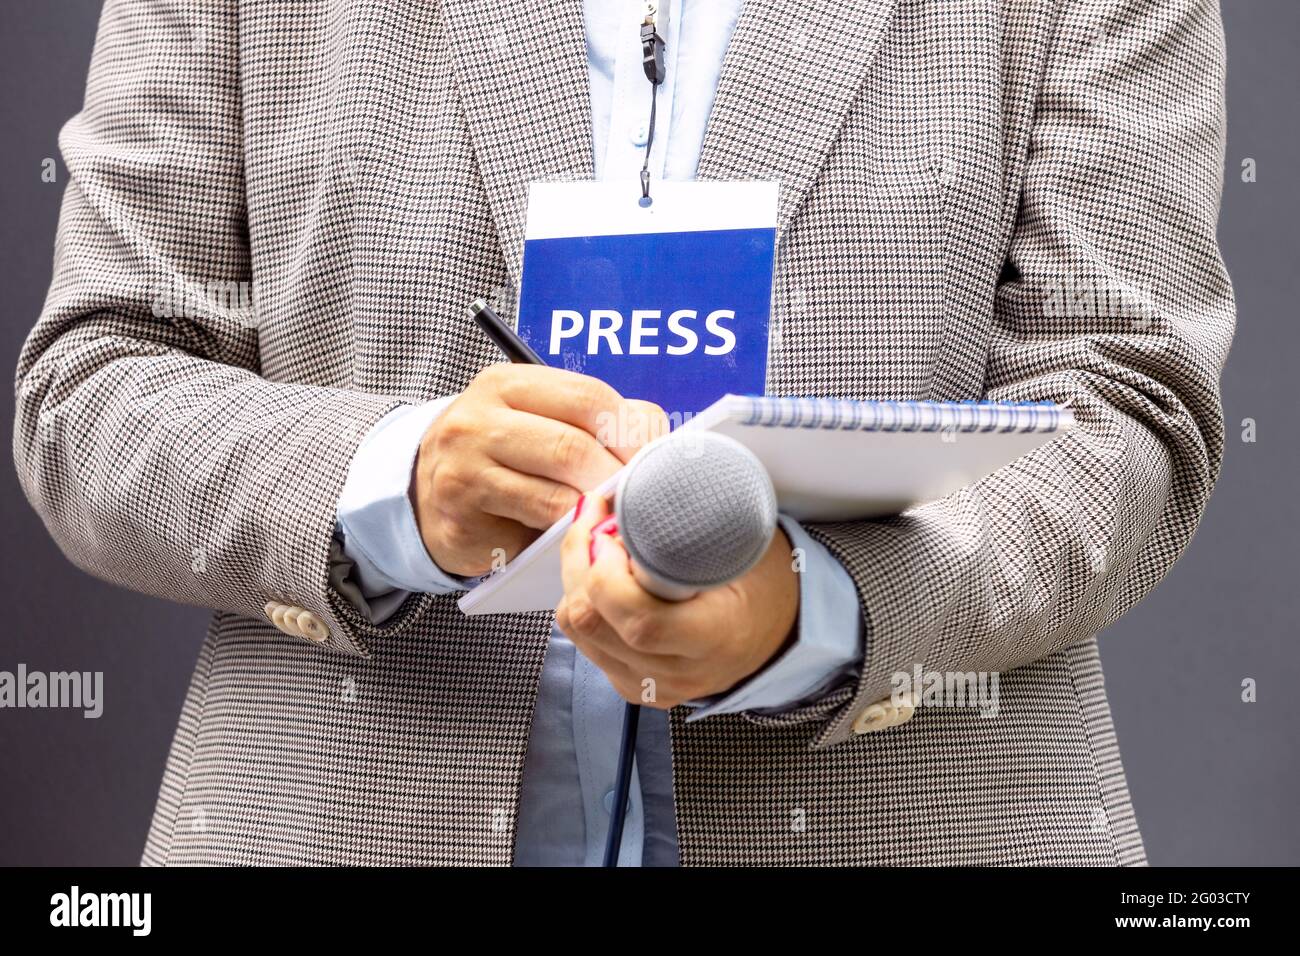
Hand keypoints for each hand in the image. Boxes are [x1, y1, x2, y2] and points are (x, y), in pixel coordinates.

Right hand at [414, 364, 667, 575]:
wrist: (426, 497)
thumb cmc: (503, 459)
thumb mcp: (541, 425)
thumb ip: (598, 424)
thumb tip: (660, 444)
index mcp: (509, 383)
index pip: (588, 397)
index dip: (631, 433)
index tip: (655, 461)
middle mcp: (480, 416)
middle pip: (573, 444)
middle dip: (617, 476)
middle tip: (642, 500)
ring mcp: (465, 463)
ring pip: (556, 487)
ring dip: (597, 507)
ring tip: (617, 517)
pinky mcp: (462, 510)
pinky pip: (534, 521)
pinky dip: (569, 529)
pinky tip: (582, 531)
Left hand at [555, 493, 798, 707]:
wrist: (781, 632)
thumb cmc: (764, 580)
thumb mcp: (746, 544)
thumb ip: (695, 526)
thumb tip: (633, 493)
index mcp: (716, 638)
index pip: (639, 621)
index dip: (609, 572)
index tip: (613, 529)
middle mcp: (680, 672)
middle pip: (592, 622)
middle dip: (580, 561)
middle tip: (596, 520)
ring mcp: (652, 685)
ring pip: (576, 630)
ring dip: (576, 577)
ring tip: (598, 542)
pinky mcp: (633, 685)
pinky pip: (583, 642)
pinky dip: (583, 601)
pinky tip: (604, 575)